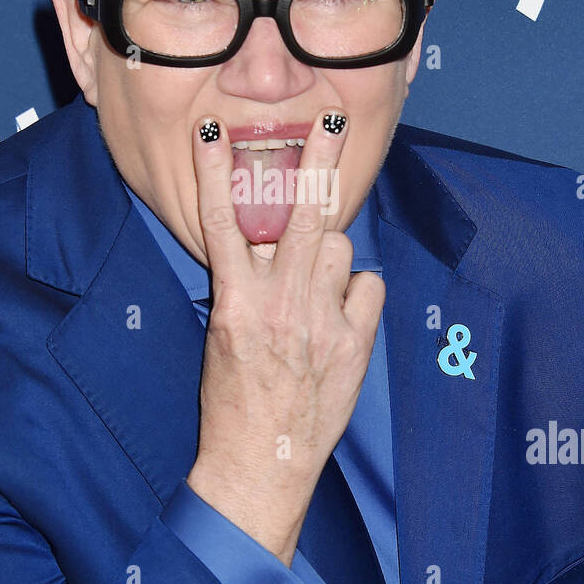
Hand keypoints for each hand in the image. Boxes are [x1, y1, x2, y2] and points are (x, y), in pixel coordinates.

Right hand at [186, 108, 385, 565]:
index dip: (217, 173)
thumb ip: (247, 284)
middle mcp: (281, 307)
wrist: (260, 464)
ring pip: (341, 248)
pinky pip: (367, 287)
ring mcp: (322, 324)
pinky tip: (339, 315)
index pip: (223, 223)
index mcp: (237, 303)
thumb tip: (270, 239)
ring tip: (313, 288)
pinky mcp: (355, 343)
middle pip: (305, 215)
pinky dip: (356, 293)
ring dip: (329, 256)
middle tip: (332, 118)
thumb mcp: (222, 335)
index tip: (215, 132)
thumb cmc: (232, 401)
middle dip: (319, 159)